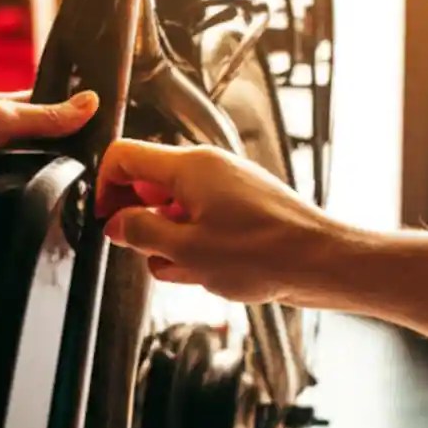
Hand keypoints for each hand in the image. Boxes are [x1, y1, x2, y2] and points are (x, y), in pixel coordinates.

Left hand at [0, 89, 97, 237]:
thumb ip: (41, 118)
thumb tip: (90, 102)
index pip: (44, 120)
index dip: (74, 128)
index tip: (110, 143)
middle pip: (36, 162)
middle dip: (60, 173)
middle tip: (102, 189)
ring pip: (18, 197)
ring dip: (35, 205)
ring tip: (77, 220)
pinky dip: (9, 229)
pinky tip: (34, 239)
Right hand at [95, 139, 349, 303]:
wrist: (323, 263)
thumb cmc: (265, 254)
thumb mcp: (185, 251)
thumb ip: (141, 232)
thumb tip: (117, 224)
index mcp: (189, 167)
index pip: (124, 156)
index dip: (105, 188)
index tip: (107, 221)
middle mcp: (207, 168)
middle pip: (148, 185)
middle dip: (141, 223)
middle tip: (148, 253)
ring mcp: (226, 186)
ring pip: (174, 209)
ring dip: (170, 242)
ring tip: (190, 270)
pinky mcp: (242, 207)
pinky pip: (201, 220)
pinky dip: (196, 245)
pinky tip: (209, 272)